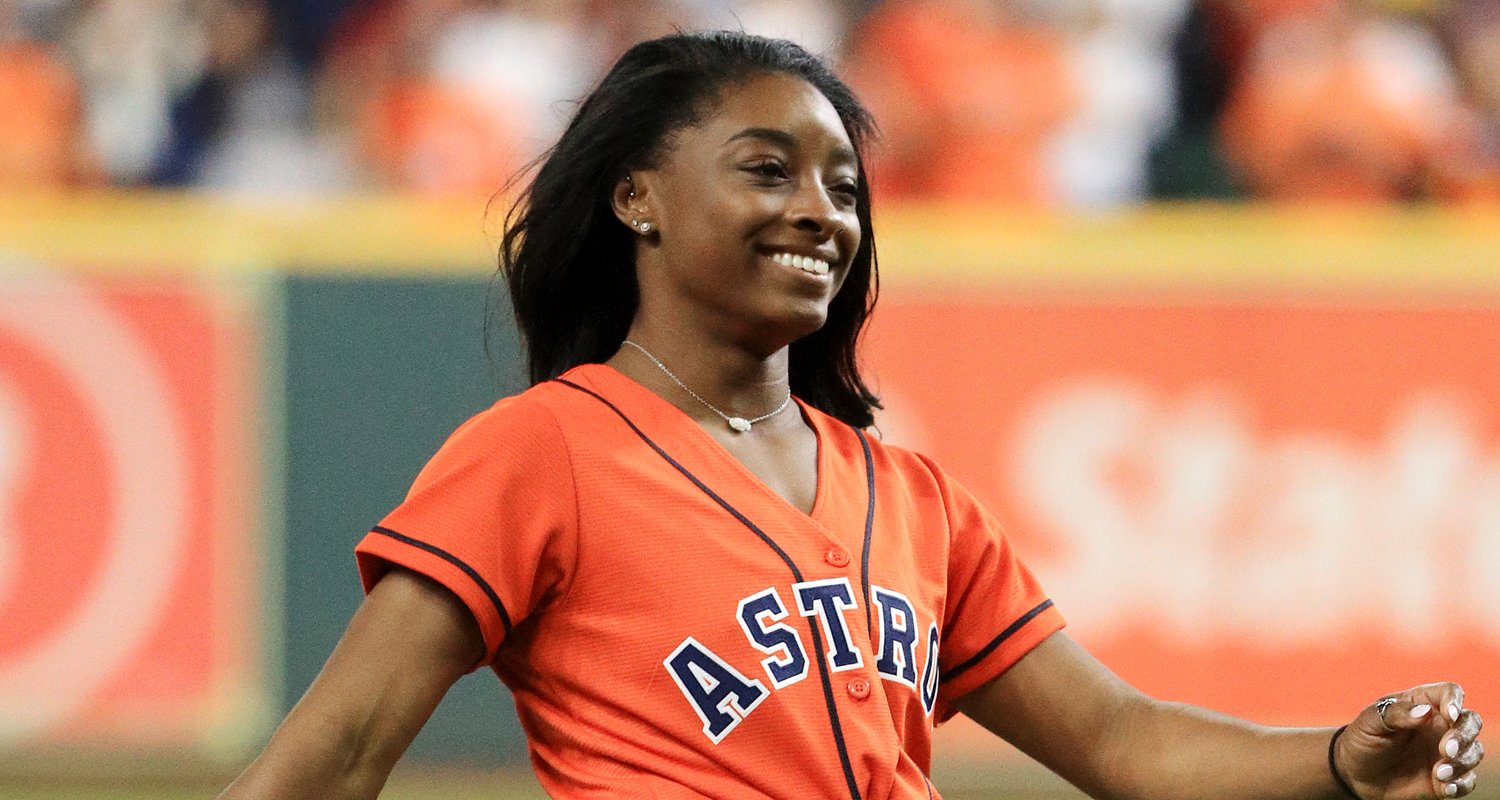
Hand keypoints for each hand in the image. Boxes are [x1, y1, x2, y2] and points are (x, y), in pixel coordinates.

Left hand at [1334, 684, 1483, 798]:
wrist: (1356, 773)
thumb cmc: (1363, 739)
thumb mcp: (1370, 721)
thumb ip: (1396, 713)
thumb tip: (1425, 712)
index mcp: (1422, 704)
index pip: (1449, 692)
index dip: (1454, 700)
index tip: (1450, 714)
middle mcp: (1440, 726)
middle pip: (1470, 721)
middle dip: (1464, 735)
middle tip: (1446, 750)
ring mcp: (1446, 752)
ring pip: (1473, 751)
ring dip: (1462, 762)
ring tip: (1439, 774)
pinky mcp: (1447, 777)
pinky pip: (1467, 780)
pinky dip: (1462, 784)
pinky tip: (1446, 787)